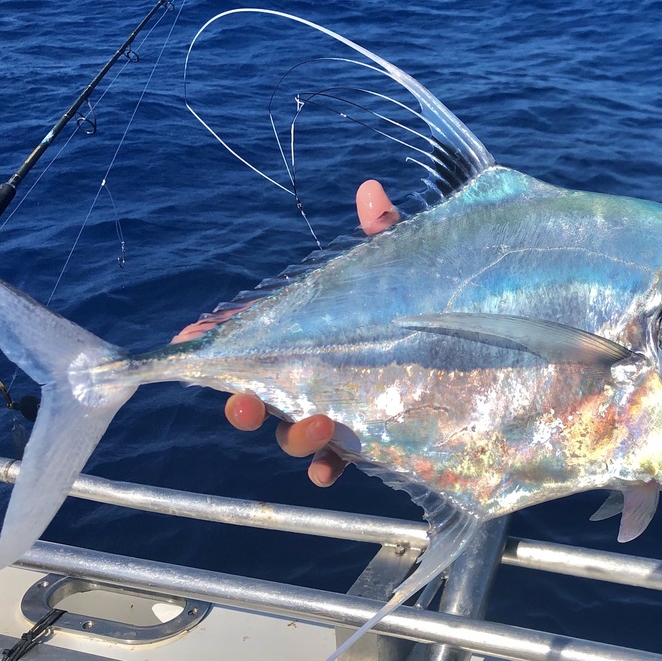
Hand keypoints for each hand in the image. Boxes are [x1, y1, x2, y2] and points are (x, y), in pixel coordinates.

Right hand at [175, 180, 399, 486]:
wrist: (472, 352)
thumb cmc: (419, 305)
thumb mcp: (401, 270)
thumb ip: (385, 234)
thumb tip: (370, 191)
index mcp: (313, 335)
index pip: (259, 337)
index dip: (221, 338)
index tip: (189, 335)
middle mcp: (316, 375)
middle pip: (264, 394)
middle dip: (244, 400)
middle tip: (244, 400)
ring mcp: (336, 410)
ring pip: (294, 432)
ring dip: (294, 435)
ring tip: (317, 425)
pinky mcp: (364, 440)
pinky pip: (335, 463)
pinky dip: (326, 468)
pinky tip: (330, 469)